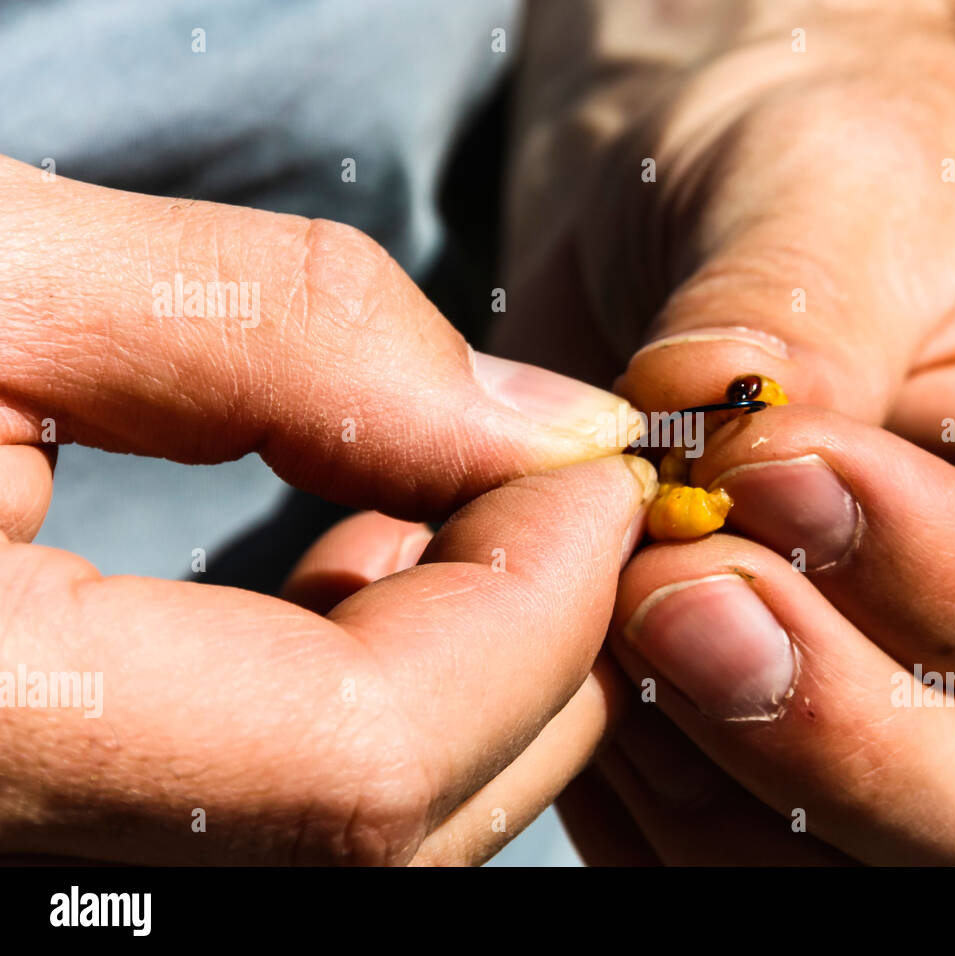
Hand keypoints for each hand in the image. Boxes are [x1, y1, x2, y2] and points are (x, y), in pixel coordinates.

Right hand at [0, 155, 652, 863]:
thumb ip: (279, 335)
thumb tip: (529, 418)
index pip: (371, 758)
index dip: (535, 605)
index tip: (594, 463)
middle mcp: (2, 847)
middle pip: (394, 828)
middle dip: (532, 646)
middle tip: (545, 480)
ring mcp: (30, 848)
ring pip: (353, 838)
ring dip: (463, 673)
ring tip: (440, 503)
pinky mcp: (40, 813)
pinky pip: (267, 814)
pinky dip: (365, 697)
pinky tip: (352, 563)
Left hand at [501, 3, 954, 862]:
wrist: (736, 218)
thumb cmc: (842, 171)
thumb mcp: (843, 196)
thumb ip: (798, 341)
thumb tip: (716, 478)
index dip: (950, 580)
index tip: (769, 470)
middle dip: (846, 737)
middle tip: (675, 594)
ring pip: (890, 877)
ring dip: (723, 776)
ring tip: (612, 602)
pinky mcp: (833, 786)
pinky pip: (753, 871)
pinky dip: (653, 804)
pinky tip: (588, 662)